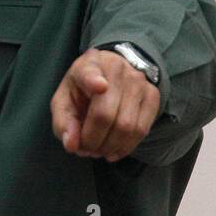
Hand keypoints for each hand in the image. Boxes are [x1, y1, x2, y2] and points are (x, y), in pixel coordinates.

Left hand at [49, 48, 161, 162]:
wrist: (111, 76)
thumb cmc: (82, 91)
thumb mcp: (63, 102)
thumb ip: (63, 123)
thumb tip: (72, 145)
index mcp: (89, 65)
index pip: (91, 72)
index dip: (94, 80)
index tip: (99, 86)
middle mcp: (116, 69)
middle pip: (106, 114)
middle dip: (93, 140)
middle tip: (86, 149)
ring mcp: (138, 81)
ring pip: (126, 126)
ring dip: (109, 147)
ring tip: (98, 150)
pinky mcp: (152, 95)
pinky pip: (142, 130)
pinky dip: (126, 147)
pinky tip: (114, 150)